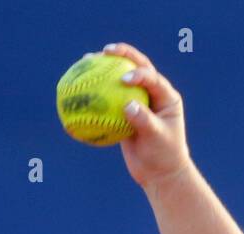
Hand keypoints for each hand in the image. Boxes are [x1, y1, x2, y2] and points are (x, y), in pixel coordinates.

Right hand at [100, 42, 191, 188]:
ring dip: (104, 67)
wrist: (159, 172)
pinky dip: (93, 91)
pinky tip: (76, 86)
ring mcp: (138, 102)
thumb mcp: (157, 138)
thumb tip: (127, 106)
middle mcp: (153, 95)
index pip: (152, 77)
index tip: (123, 78)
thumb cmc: (164, 155)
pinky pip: (106, 98)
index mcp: (166, 97)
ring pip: (119, 79)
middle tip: (105, 50)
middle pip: (138, 66)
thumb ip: (144, 120)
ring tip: (87, 59)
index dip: (138, 73)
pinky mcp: (123, 111)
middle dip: (123, 54)